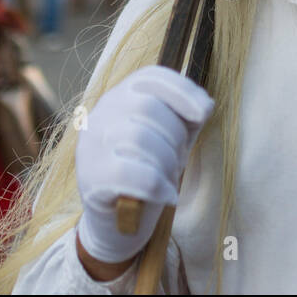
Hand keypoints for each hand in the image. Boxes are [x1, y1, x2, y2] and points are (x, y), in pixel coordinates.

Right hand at [75, 66, 213, 274]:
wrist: (119, 219)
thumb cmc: (149, 168)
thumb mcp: (172, 136)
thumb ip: (187, 116)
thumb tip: (205, 105)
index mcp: (121, 96)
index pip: (151, 78)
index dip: (182, 91)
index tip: (204, 113)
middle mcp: (101, 113)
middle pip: (147, 107)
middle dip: (175, 135)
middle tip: (179, 160)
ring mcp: (91, 144)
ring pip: (138, 138)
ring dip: (167, 162)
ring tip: (170, 178)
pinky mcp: (91, 177)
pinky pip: (130, 174)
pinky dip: (158, 186)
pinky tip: (167, 196)